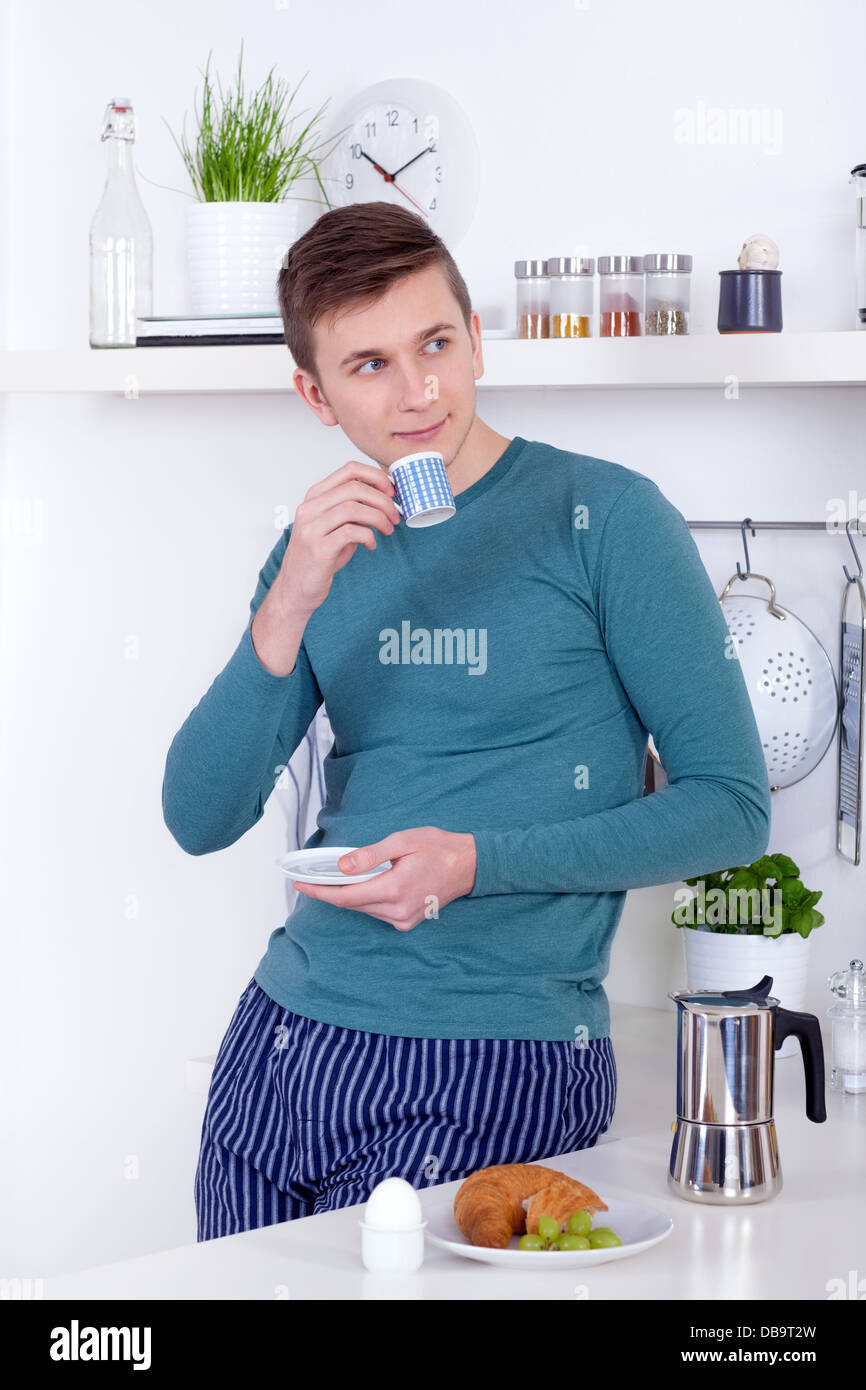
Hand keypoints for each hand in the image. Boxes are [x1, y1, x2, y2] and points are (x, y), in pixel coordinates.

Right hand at [280, 460, 400, 613]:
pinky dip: (368, 536)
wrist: (295, 588)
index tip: (391, 492)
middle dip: (383, 500)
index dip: (376, 477)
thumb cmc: (318, 557)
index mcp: (315, 498)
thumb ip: (354, 511)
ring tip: (387, 529)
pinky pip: (351, 532)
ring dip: (378, 517)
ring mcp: (312, 528)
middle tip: (395, 515)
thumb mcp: (335, 527)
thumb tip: (384, 499)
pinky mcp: (318, 549)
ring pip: (353, 507)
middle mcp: (310, 509)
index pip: (349, 470)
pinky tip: (371, 545)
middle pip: (354, 487)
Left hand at [292, 827, 476, 930]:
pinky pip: (376, 912)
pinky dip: (365, 900)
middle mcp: (397, 910)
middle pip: (352, 904)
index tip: (300, 885)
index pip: (346, 896)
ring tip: (336, 879)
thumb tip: (342, 866)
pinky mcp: (407, 921)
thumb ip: (370, 856)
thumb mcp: (402, 842)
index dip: (320, 892)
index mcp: (394, 890)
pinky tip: (364, 886)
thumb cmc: (439, 848)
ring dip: (348, 896)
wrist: (470, 865)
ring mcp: (403, 919)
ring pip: (363, 909)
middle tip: (312, 879)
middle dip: (330, 892)